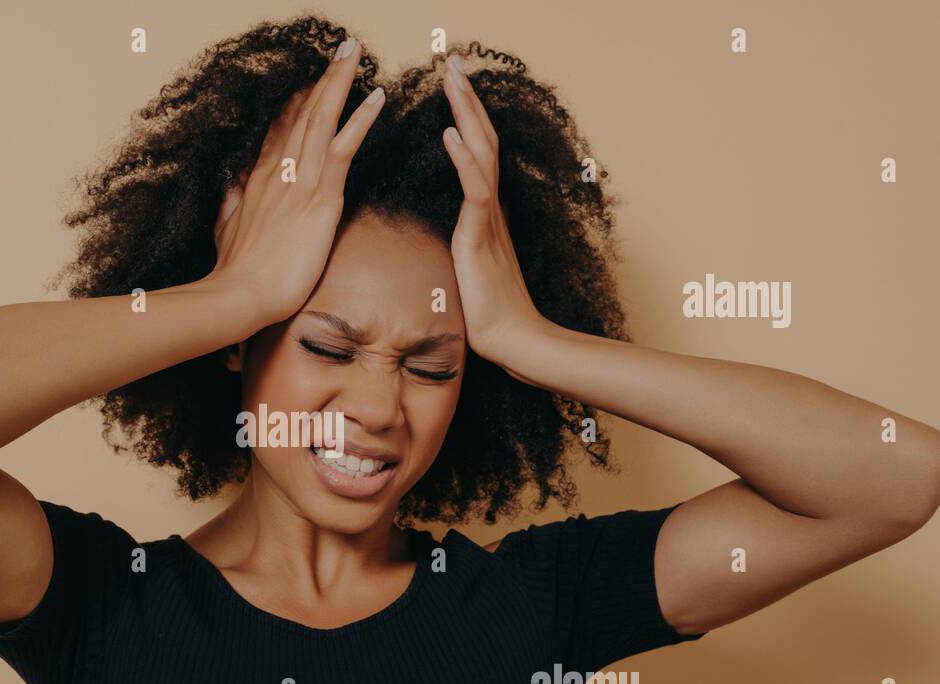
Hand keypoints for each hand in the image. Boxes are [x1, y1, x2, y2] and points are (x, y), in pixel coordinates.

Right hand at [206, 36, 384, 328]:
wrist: (240, 295)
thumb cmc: (236, 273)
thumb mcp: (226, 230)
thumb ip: (231, 204)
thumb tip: (231, 187)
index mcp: (260, 179)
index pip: (281, 130)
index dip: (297, 102)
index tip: (310, 80)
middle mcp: (279, 170)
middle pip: (304, 112)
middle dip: (324, 78)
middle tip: (343, 48)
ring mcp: (299, 180)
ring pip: (322, 118)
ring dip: (341, 81)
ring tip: (357, 51)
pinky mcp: (320, 197)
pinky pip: (343, 147)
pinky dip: (360, 119)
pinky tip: (377, 96)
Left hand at [439, 54, 554, 383]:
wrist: (514, 342)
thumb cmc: (490, 315)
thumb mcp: (468, 272)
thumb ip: (462, 248)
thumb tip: (451, 240)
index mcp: (484, 214)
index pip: (476, 153)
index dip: (465, 118)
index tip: (452, 88)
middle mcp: (490, 208)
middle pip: (482, 140)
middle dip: (466, 100)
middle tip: (452, 62)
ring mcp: (488, 220)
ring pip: (481, 152)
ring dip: (465, 112)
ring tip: (451, 77)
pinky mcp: (481, 237)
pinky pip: (474, 189)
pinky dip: (463, 157)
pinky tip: (449, 131)